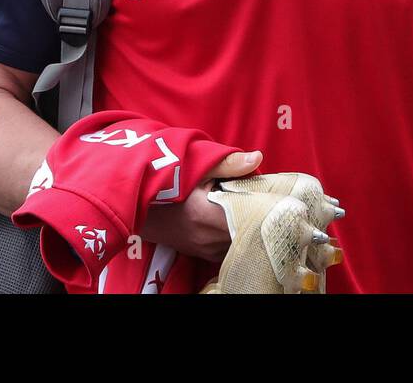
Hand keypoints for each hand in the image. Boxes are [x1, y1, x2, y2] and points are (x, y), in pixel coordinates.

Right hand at [138, 150, 261, 261]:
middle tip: (264, 196)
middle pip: (248, 229)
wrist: (142, 212)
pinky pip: (231, 247)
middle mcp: (208, 239)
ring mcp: (207, 250)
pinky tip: (236, 219)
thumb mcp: (195, 168)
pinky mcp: (206, 255)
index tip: (269, 191)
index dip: (263, 202)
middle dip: (259, 214)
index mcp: (206, 215)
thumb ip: (227, 164)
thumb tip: (257, 157)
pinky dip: (239, 234)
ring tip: (250, 206)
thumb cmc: (167, 186)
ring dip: (249, 225)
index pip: (249, 214)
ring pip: (241, 240)